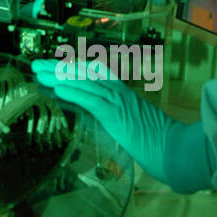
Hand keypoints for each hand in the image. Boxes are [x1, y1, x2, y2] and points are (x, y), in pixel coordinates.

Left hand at [31, 59, 171, 182]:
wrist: (179, 152)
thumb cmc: (162, 148)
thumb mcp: (136, 131)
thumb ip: (121, 124)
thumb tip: (109, 127)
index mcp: (125, 97)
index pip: (96, 75)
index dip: (74, 69)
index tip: (55, 67)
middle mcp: (121, 94)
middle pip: (86, 73)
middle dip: (60, 67)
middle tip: (37, 64)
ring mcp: (119, 103)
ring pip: (85, 82)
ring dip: (60, 76)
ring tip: (40, 72)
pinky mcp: (117, 115)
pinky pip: (91, 99)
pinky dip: (73, 91)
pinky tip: (57, 88)